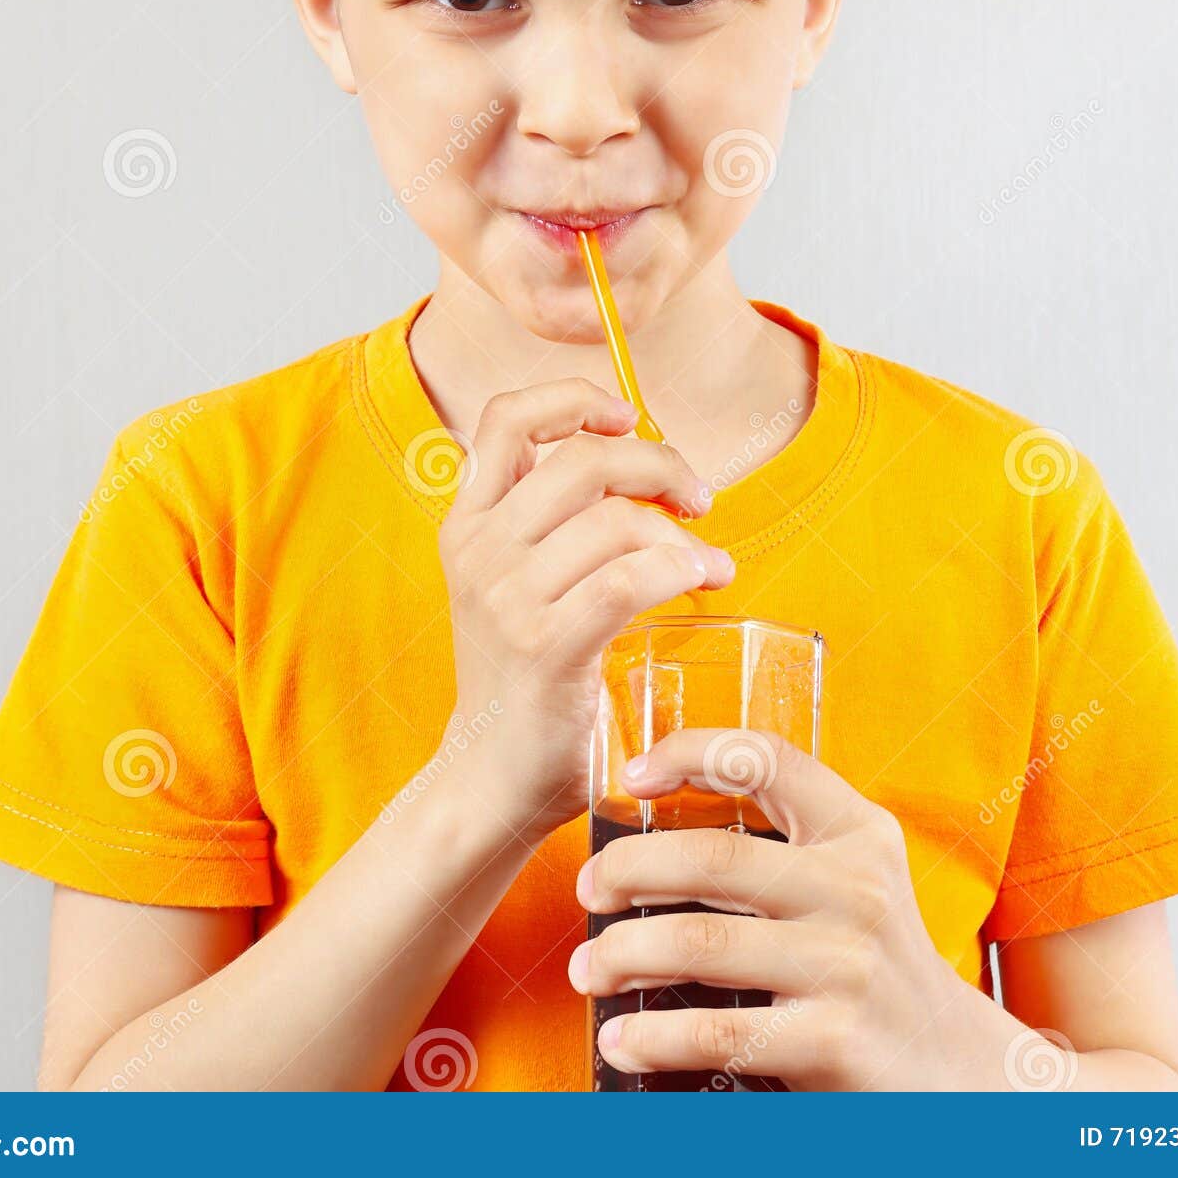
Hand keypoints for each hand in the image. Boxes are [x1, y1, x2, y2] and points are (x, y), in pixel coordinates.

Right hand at [436, 380, 735, 839]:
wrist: (491, 779)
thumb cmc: (523, 680)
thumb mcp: (512, 586)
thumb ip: (550, 527)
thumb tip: (637, 466)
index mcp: (467, 524)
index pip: (506, 419)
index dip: (572, 399)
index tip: (624, 417)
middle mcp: (480, 550)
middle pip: (586, 461)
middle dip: (659, 464)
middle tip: (697, 496)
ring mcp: (508, 598)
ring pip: (617, 520)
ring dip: (682, 532)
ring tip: (710, 561)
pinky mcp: (546, 646)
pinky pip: (627, 579)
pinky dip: (679, 568)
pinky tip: (704, 579)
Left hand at [569, 727, 987, 1089]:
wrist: (957, 1070)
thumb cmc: (873, 963)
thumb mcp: (854, 880)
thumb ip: (784, 844)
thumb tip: (651, 833)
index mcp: (857, 832)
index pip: (769, 760)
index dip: (693, 752)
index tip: (633, 774)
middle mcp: (856, 887)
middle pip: (714, 857)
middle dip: (629, 869)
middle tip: (588, 889)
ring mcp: (847, 964)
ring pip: (702, 944)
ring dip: (624, 954)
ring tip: (589, 969)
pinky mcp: (834, 1039)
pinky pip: (718, 1031)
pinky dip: (653, 1034)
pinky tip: (622, 1036)